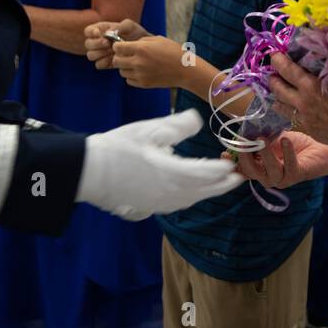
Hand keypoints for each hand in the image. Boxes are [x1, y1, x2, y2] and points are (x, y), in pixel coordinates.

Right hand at [80, 109, 239, 219]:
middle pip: (202, 191)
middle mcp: (169, 192)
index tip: (232, 165)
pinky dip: (191, 197)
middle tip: (237, 179)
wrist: (89, 172)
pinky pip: (177, 204)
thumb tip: (198, 120)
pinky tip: (191, 193)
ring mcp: (159, 203)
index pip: (204, 173)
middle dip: (221, 185)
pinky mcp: (149, 207)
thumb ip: (178, 125)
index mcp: (171, 173)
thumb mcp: (149, 129)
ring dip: (207, 192)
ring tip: (219, 185)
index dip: (220, 169)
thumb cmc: (120, 148)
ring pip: (191, 200)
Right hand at [85, 18, 148, 69]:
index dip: (91, 32)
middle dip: (96, 44)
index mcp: (101, 29)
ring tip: (112, 51)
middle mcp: (98, 41)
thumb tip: (109, 32)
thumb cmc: (135, 33)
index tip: (99, 33)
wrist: (144, 48)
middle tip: (108, 43)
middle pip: (88, 44)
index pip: (88, 31)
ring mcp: (101, 53)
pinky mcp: (106, 63)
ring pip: (91, 55)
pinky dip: (105, 62)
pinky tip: (114, 58)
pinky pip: (99, 64)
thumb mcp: (130, 25)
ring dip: (100, 53)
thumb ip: (120, 26)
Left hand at [111, 34, 185, 89]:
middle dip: (119, 57)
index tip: (122, 46)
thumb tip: (129, 43)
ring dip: (125, 67)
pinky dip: (132, 76)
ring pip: (121, 72)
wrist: (186, 70)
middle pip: (116, 61)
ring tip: (136, 64)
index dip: (118, 46)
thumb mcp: (158, 39)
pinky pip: (128, 80)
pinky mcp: (144, 84)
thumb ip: (141, 40)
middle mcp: (138, 62)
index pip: (117, 47)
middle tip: (127, 56)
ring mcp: (140, 74)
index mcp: (141, 48)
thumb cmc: (174, 51)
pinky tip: (141, 72)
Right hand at [229, 131, 327, 187]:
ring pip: (268, 173)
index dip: (232, 163)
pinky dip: (286, 153)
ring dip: (265, 155)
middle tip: (245, 142)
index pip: (241, 169)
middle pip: (251, 172)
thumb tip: (245, 130)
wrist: (322, 146)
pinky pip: (289, 167)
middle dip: (245, 157)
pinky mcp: (297, 175)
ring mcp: (283, 179)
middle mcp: (269, 176)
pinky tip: (286, 140)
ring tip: (263, 139)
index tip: (224, 154)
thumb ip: (259, 136)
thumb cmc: (296, 143)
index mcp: (260, 167)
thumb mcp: (273, 137)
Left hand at [268, 52, 327, 156]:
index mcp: (312, 86)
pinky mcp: (309, 129)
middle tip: (272, 74)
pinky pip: (293, 117)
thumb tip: (321, 60)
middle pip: (277, 88)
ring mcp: (304, 118)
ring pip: (280, 106)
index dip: (278, 61)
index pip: (287, 69)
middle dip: (272, 79)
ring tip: (279, 91)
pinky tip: (296, 107)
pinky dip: (291, 110)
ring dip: (278, 97)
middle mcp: (303, 102)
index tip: (274, 56)